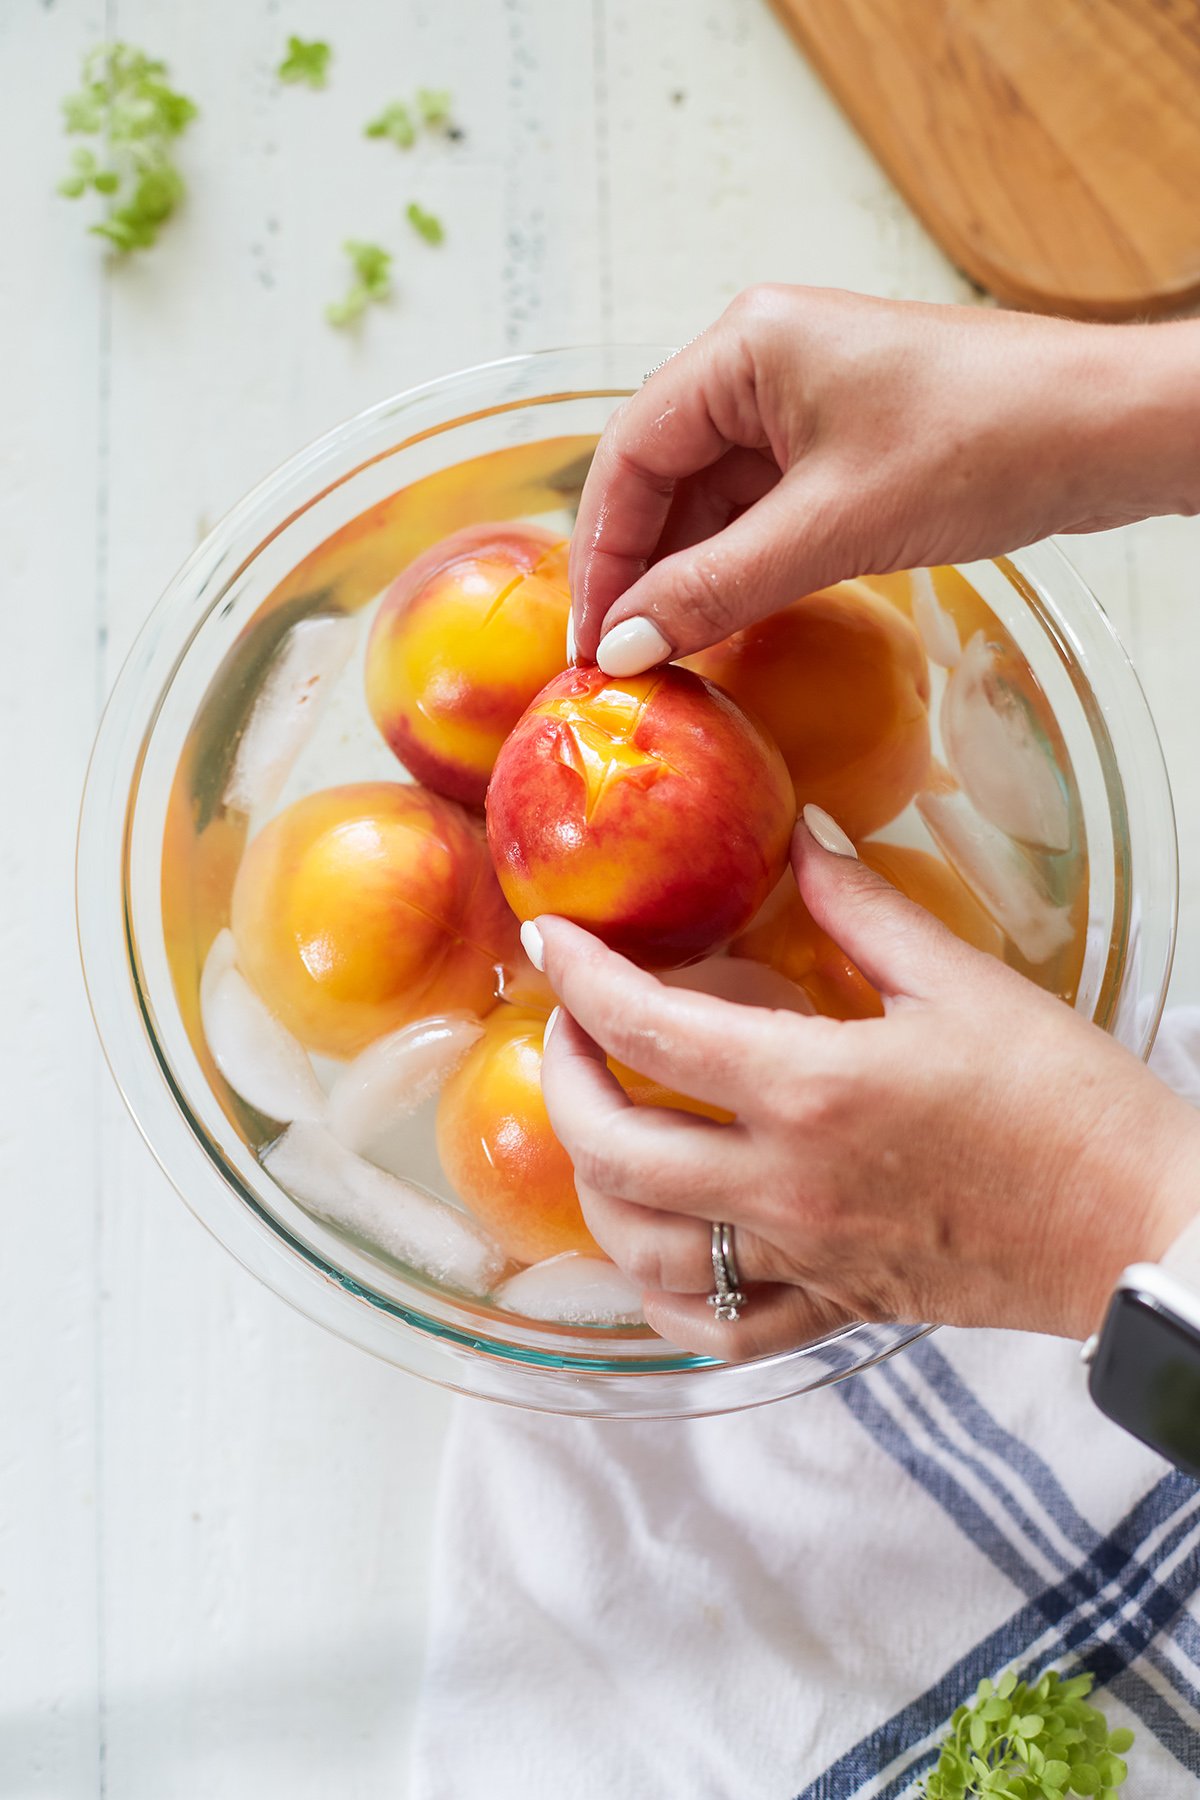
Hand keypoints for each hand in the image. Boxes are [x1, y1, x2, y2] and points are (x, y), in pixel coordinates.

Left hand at [535, 817, 1199, 1358]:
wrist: (1140, 1226)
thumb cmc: (1068, 1104)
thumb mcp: (965, 984)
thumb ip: (863, 909)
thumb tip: (803, 839)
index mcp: (814, 1089)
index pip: (650, 1032)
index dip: (581, 979)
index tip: (551, 944)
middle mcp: (788, 1186)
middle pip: (614, 1154)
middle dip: (568, 1083)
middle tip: (575, 1032)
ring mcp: (806, 1260)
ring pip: (644, 1254)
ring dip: (597, 1190)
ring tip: (605, 1130)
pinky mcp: (836, 1308)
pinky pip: (719, 1332)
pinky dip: (665, 1299)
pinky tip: (662, 1249)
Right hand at [569, 286, 1199, 673]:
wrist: (1108, 429)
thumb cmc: (984, 443)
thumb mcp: (834, 528)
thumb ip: (719, 589)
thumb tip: (626, 647)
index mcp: (745, 347)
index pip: (631, 453)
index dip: (601, 553)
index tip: (591, 638)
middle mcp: (761, 362)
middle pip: (662, 475)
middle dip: (640, 568)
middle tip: (621, 659)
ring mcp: (802, 401)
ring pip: (711, 498)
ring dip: (689, 574)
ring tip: (668, 654)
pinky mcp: (840, 441)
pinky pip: (761, 508)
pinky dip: (739, 566)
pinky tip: (725, 621)